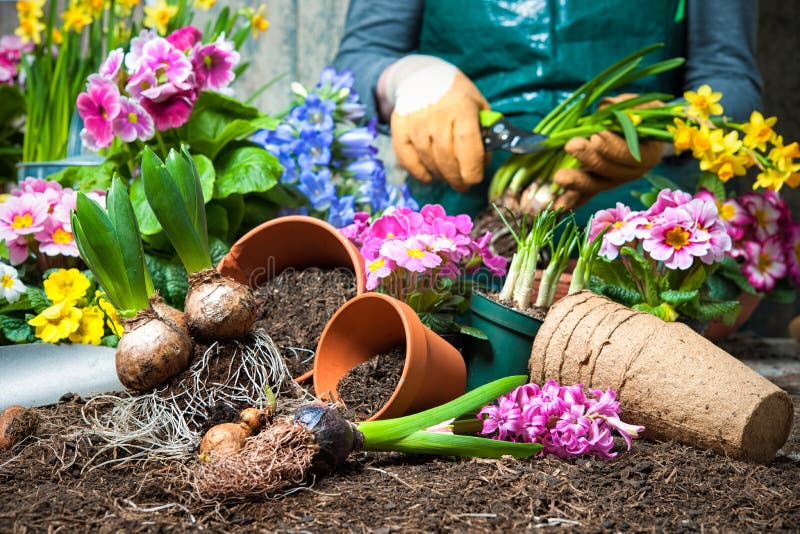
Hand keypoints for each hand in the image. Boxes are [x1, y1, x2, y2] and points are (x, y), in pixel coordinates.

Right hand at [380, 55, 488, 191]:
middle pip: (447, 158)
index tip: (475, 179)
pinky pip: (407, 160)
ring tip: (449, 177)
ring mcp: (415, 123)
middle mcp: (436, 115)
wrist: (420, 76)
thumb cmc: (456, 95)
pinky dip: (419, 173)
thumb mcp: (478, 105)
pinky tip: (430, 177)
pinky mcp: (399, 129)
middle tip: (464, 185)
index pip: (467, 145)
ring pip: (429, 162)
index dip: (472, 168)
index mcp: (461, 108)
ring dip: (441, 176)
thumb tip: (484, 161)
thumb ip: (485, 131)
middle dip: (458, 178)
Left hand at [552, 93, 664, 209]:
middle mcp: (631, 174)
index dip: (612, 147)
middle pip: (609, 172)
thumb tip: (606, 107)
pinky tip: (555, 207)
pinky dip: (569, 200)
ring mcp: (611, 182)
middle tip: (571, 145)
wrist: (637, 132)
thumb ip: (627, 106)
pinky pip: (582, 194)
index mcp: (647, 154)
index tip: (596, 136)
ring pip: (594, 186)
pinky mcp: (595, 185)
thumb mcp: (639, 106)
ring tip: (558, 178)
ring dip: (575, 183)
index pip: (629, 155)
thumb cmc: (638, 115)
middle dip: (588, 159)